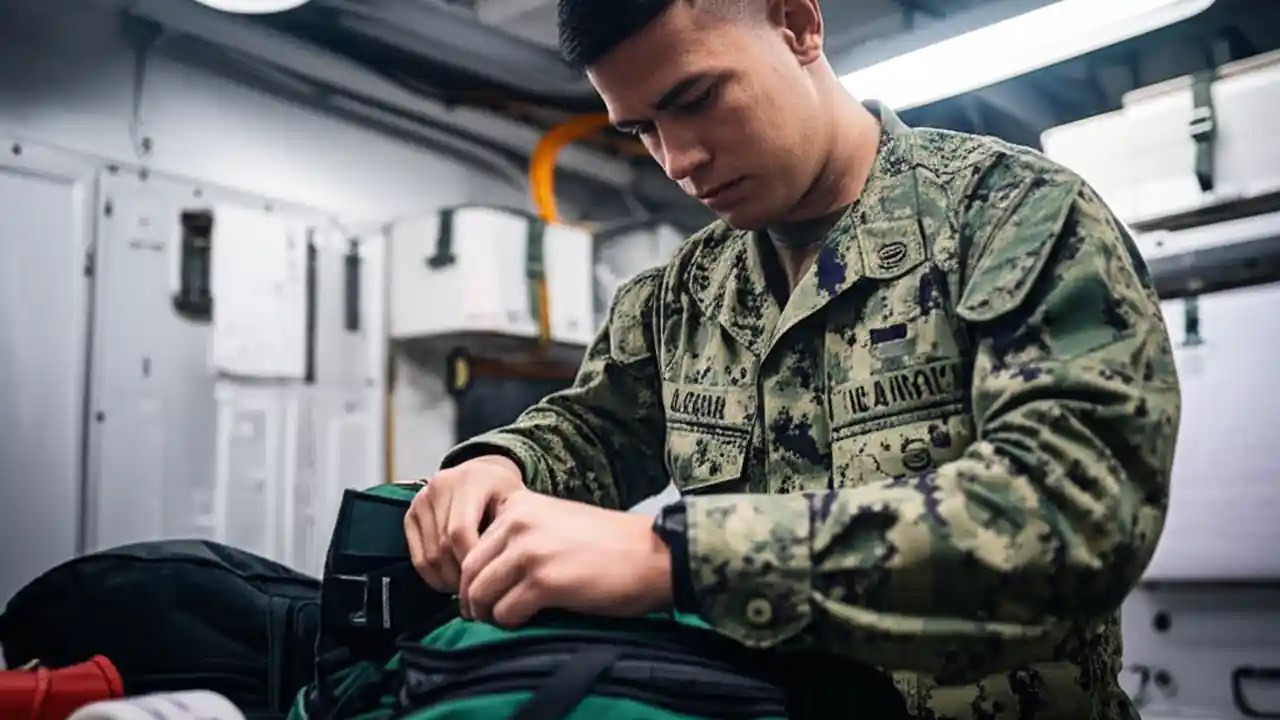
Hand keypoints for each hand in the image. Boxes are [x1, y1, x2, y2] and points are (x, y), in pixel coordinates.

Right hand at [404, 455, 525, 593]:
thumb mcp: (515, 503)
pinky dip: (433, 576)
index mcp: (469, 481)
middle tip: (478, 591)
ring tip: (467, 587)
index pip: (460, 531)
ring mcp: (422, 500)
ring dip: (447, 580)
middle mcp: (440, 486)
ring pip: (429, 557)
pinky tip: (451, 580)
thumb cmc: (503, 493)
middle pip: (442, 547)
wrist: (482, 475)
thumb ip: (507, 530)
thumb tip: (497, 569)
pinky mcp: (411, 514)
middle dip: (460, 575)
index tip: (487, 579)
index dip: (471, 561)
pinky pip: (418, 557)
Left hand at [458, 490, 673, 627]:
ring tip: (507, 622)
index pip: (470, 546)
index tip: (485, 593)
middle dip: (473, 601)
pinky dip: (511, 625)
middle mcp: (518, 523)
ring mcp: (529, 551)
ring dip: (489, 615)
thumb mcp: (557, 522)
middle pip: (468, 572)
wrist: (654, 555)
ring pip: (480, 594)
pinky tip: (530, 622)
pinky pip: (505, 613)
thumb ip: (521, 536)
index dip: (472, 576)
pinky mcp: (543, 582)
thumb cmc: (610, 545)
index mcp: (519, 504)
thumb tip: (486, 575)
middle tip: (486, 617)